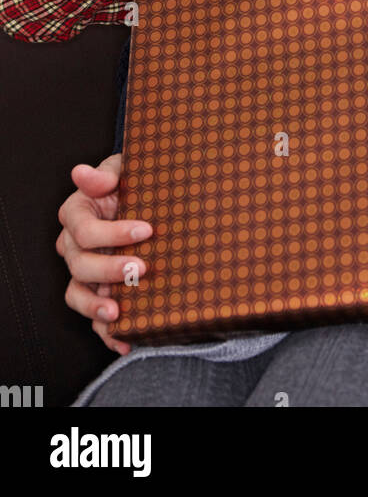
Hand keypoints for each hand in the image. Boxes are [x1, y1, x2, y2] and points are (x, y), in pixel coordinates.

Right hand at [55, 154, 151, 355]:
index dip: (112, 233)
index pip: (84, 230)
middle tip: (141, 267)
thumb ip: (105, 173)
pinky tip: (124, 340)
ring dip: (96, 307)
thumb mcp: (123, 169)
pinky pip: (93, 317)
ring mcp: (85, 271)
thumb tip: (82, 173)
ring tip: (117, 313)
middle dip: (109, 269)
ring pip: (77, 294)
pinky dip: (106, 332)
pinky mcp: (99, 291)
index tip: (145, 229)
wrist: (151, 199)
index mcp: (77, 214)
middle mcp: (74, 245)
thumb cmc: (133, 182)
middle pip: (80, 264)